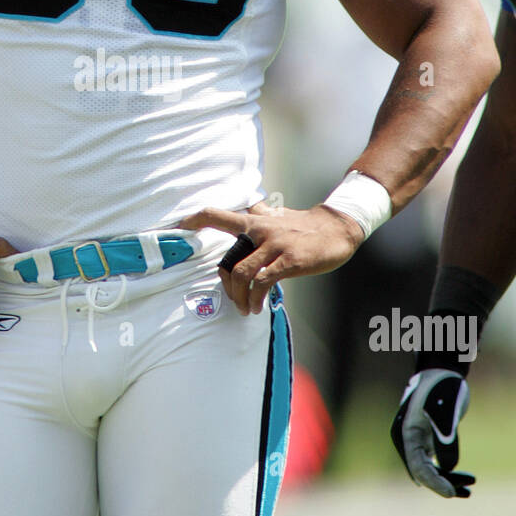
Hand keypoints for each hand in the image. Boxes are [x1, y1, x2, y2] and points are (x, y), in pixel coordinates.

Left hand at [178, 201, 363, 313]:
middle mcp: (260, 230)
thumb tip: (249, 207)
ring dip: (239, 297)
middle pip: (227, 261)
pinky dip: (256, 297)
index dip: (195, 220)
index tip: (179, 227)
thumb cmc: (303, 225)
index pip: (217, 215)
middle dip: (226, 286)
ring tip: (245, 308)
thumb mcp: (278, 215)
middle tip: (233, 298)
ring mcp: (274, 245)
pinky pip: (263, 282)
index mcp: (254, 220)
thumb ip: (260, 214)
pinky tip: (258, 306)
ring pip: (241, 274)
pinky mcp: (289, 260)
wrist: (336, 228)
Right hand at [390, 369, 474, 497]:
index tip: (451, 493)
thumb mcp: (446, 413)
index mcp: (405, 433)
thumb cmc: (442, 388)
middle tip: (467, 492)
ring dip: (449, 479)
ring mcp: (416, 440)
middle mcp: (407, 439)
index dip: (434, 482)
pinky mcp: (427, 439)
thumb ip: (446, 439)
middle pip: (423, 471)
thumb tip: (446, 466)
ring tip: (471, 486)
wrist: (443, 371)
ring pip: (430, 468)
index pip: (417, 466)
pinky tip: (466, 477)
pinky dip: (449, 470)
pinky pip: (435, 461)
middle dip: (443, 483)